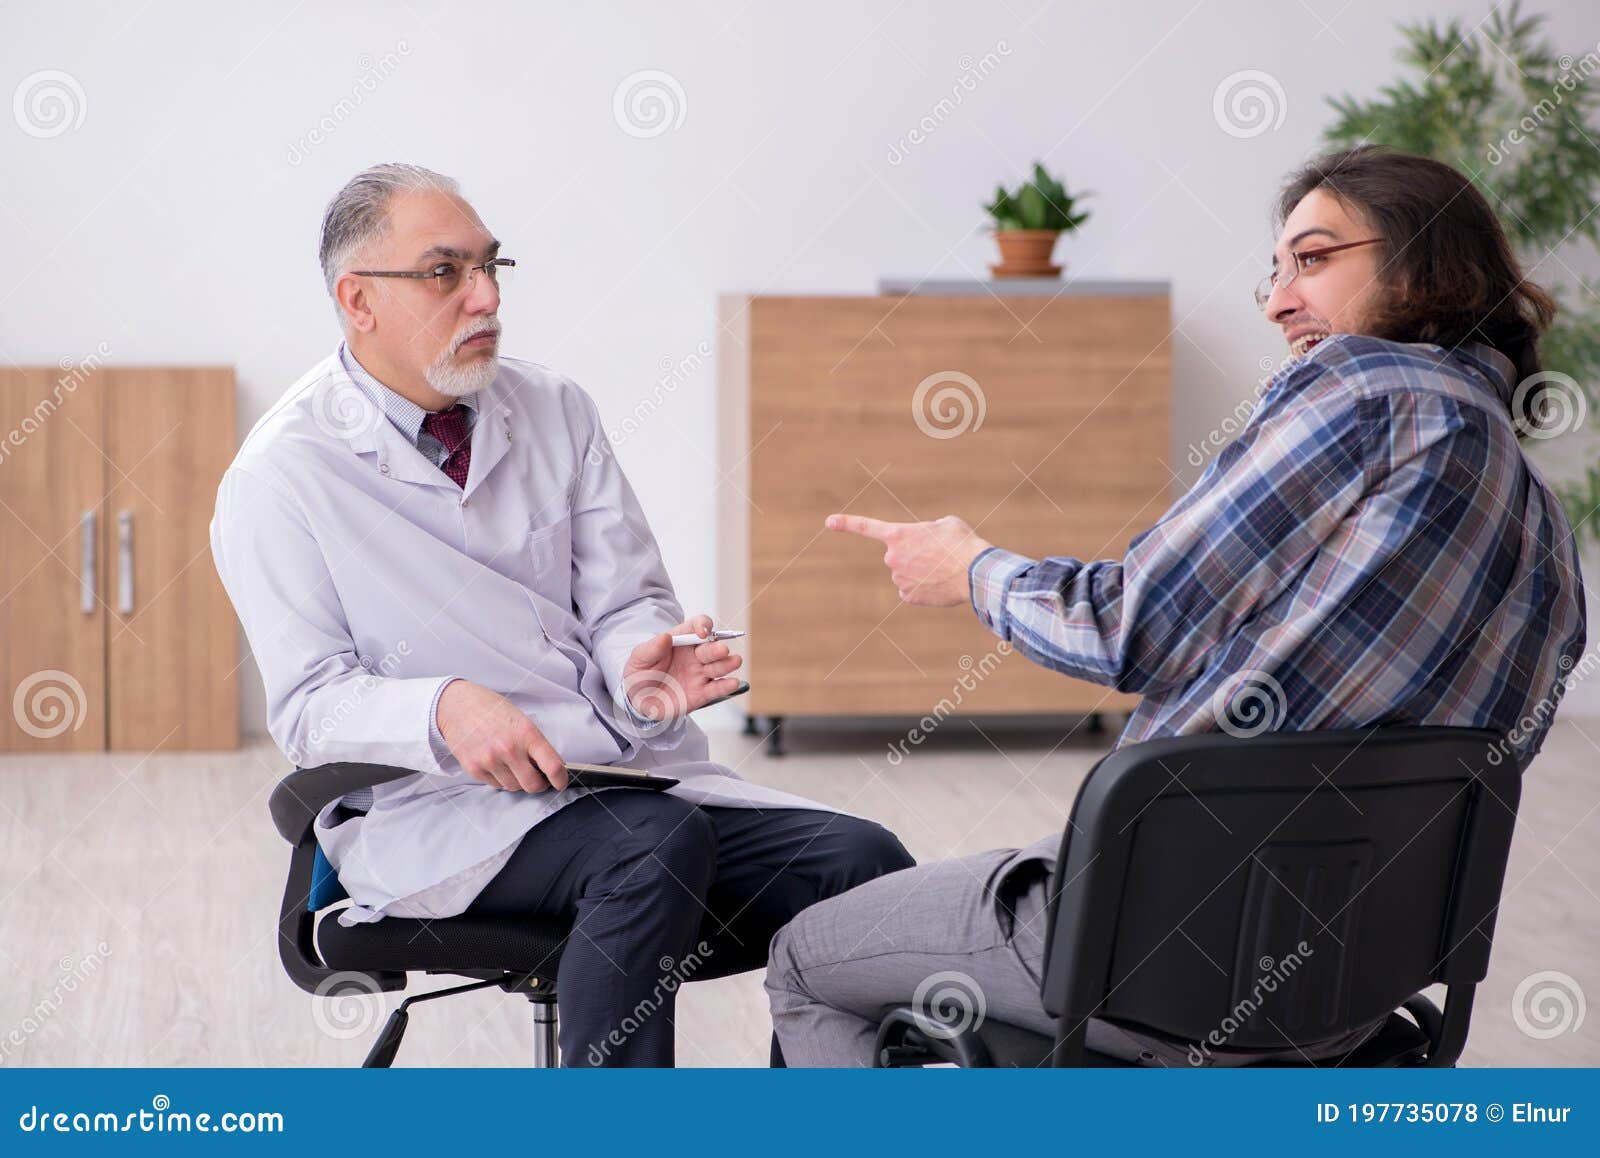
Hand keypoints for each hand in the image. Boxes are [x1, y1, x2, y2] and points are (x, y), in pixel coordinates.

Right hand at [435, 679, 568, 792]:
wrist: (456, 706)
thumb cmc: (491, 710)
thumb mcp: (521, 719)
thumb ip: (534, 744)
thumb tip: (549, 767)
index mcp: (526, 733)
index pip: (552, 766)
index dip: (560, 779)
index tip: (560, 782)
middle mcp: (509, 749)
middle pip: (533, 785)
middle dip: (539, 784)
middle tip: (538, 777)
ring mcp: (490, 761)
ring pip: (514, 787)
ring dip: (518, 781)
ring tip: (513, 765)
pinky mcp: (474, 769)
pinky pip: (496, 785)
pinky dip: (501, 779)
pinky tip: (498, 764)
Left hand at [622, 613, 746, 721]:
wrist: (637, 699)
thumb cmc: (640, 673)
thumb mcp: (639, 658)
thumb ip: (651, 648)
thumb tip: (666, 636)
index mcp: (682, 640)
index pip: (698, 626)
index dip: (703, 626)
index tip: (702, 633)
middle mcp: (695, 655)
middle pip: (712, 647)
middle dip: (718, 648)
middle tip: (721, 650)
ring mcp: (700, 674)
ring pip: (719, 666)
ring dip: (728, 663)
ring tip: (734, 662)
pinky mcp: (702, 693)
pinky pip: (717, 689)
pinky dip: (727, 686)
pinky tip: (733, 683)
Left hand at [825, 513, 993, 606]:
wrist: (974, 573)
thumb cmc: (962, 544)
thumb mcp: (946, 524)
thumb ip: (928, 530)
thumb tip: (928, 542)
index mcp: (898, 535)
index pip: (866, 527)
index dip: (846, 524)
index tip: (828, 522)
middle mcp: (892, 558)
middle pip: (898, 555)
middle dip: (914, 555)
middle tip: (937, 555)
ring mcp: (898, 579)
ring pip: (906, 574)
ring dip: (920, 571)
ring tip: (942, 569)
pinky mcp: (908, 597)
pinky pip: (912, 590)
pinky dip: (923, 588)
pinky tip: (938, 584)